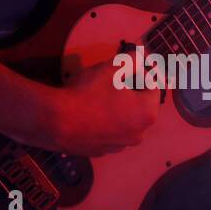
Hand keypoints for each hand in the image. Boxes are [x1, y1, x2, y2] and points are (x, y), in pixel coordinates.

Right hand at [26, 60, 160, 156]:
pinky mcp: (104, 152)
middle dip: (132, 91)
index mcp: (147, 112)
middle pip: (141, 106)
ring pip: (126, 121)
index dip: (141, 72)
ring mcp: (121, 146)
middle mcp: (140, 134)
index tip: (127, 66)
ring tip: (100, 97)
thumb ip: (132, 60)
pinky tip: (90, 114)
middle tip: (113, 80)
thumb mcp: (111, 68)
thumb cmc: (88, 92)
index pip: (153, 86)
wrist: (57, 121)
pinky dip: (106, 123)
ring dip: (119, 109)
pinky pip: (111, 133)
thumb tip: (141, 57)